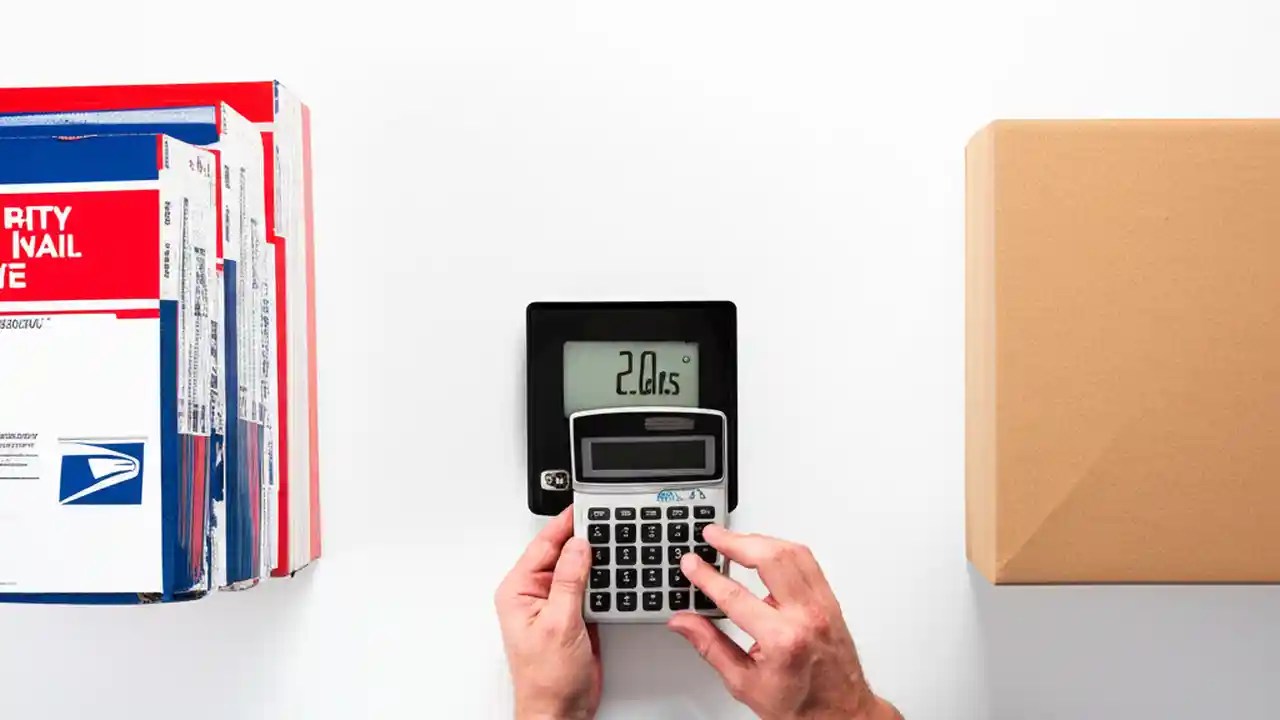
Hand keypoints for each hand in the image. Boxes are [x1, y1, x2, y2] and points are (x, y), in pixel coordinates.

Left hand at [495, 506, 600, 719]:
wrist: (561, 711)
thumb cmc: (546, 679)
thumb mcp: (559, 623)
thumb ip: (569, 581)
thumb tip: (578, 546)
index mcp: (518, 591)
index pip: (542, 545)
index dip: (564, 525)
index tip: (583, 508)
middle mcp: (533, 595)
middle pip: (560, 553)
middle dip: (583, 538)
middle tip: (605, 520)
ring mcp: (554, 604)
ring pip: (577, 569)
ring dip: (595, 558)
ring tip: (614, 540)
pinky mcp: (573, 615)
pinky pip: (589, 587)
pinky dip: (603, 579)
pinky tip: (615, 571)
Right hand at [669, 526, 901, 719]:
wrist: (841, 715)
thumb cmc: (800, 707)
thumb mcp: (744, 683)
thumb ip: (710, 646)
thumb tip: (684, 622)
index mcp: (783, 640)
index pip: (736, 596)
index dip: (707, 576)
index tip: (691, 564)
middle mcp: (807, 617)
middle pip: (772, 558)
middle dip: (737, 541)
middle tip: (713, 536)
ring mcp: (822, 605)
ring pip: (793, 553)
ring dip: (761, 540)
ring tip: (735, 539)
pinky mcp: (830, 601)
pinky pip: (808, 562)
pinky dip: (783, 550)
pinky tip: (766, 551)